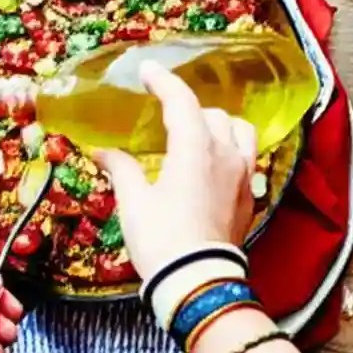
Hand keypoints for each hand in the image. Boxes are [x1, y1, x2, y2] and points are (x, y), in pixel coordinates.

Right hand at [92, 61, 256, 278]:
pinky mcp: (250, 196)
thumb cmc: (161, 239)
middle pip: (211, 114)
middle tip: (164, 113)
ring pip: (239, 131)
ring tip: (198, 132)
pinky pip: (248, 157)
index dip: (164, 81)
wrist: (197, 282)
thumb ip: (122, 169)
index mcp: (194, 148)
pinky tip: (216, 161)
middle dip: (187, 108)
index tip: (148, 71)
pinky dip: (233, 148)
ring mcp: (242, 175)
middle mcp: (225, 154)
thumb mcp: (134, 202)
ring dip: (218, 124)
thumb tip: (102, 151)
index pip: (181, 100)